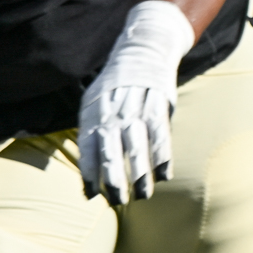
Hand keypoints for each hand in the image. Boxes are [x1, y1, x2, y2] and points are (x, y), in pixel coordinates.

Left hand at [78, 0, 196, 204]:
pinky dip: (163, 155)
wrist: (142, 50)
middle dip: (114, 178)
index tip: (92, 196)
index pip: (87, 147)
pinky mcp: (159, 104)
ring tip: (143, 195)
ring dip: (140, 172)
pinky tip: (165, 175)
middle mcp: (113, 111)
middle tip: (118, 201)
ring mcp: (137, 107)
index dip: (89, 172)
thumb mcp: (93, 106)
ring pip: (137, 145)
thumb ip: (90, 142)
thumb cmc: (114, 89)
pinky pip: (161, 134)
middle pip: (111, 149)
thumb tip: (87, 187)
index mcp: (94, 112)